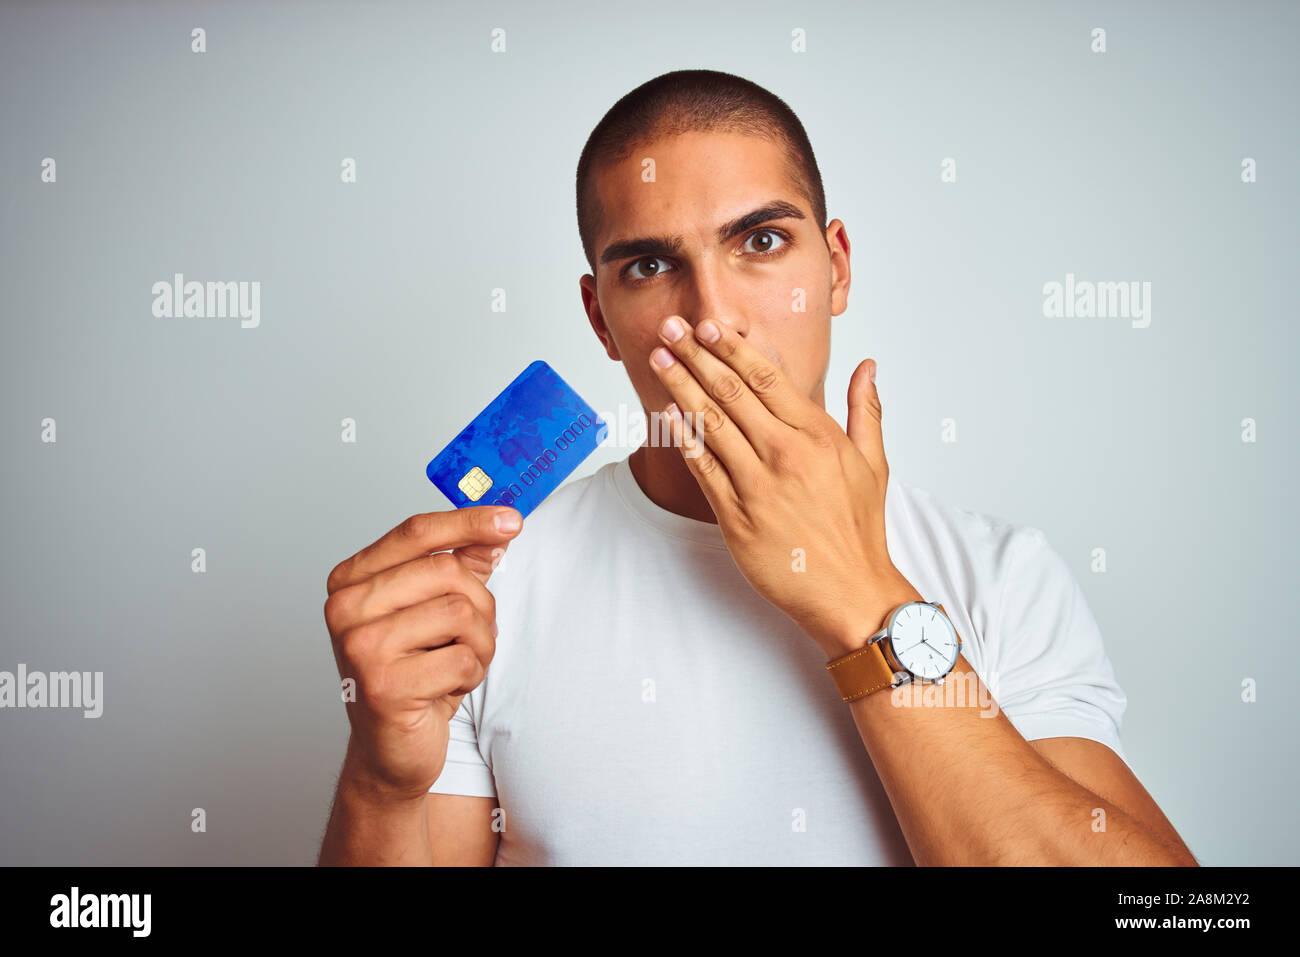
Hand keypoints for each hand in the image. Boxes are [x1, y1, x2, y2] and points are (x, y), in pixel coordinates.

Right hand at [323, 505, 521, 802]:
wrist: (392, 750)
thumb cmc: (414, 675)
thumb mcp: (438, 610)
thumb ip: (462, 565)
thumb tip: (496, 528)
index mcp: (351, 580)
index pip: (416, 533)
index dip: (468, 521)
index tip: (512, 519)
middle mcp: (345, 608)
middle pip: (446, 571)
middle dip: (480, 605)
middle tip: (474, 637)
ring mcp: (360, 647)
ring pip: (461, 613)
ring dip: (479, 645)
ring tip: (457, 666)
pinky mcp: (383, 686)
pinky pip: (462, 659)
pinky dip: (470, 675)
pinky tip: (447, 690)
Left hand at [648, 315, 919, 658]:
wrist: (851, 591)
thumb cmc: (859, 529)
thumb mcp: (873, 463)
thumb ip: (865, 409)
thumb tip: (867, 365)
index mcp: (818, 435)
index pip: (766, 378)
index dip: (732, 348)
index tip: (708, 327)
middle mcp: (786, 453)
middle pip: (731, 392)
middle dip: (696, 355)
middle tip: (670, 328)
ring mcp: (758, 485)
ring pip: (710, 424)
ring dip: (680, 387)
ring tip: (659, 359)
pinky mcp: (736, 517)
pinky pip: (703, 469)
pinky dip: (683, 438)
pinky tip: (667, 414)